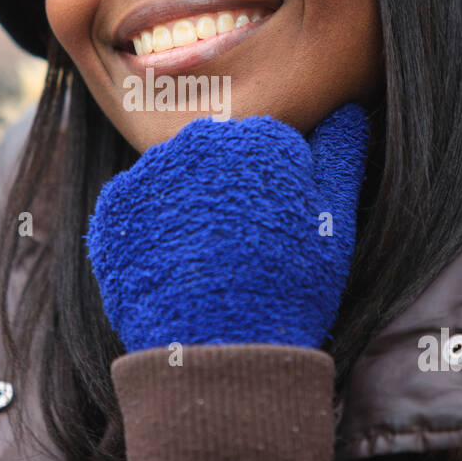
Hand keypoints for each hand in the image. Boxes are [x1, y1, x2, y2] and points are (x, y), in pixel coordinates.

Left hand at [85, 104, 369, 353]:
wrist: (221, 351)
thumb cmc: (290, 287)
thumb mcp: (334, 222)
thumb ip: (340, 155)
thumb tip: (348, 109)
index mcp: (259, 133)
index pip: (266, 145)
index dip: (274, 190)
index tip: (275, 230)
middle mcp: (198, 138)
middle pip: (216, 156)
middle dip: (227, 190)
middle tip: (239, 248)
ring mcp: (150, 171)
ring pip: (174, 178)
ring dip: (187, 206)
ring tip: (205, 261)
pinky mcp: (113, 207)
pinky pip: (136, 207)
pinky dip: (150, 230)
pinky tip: (172, 265)